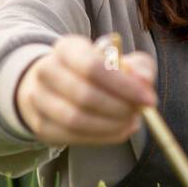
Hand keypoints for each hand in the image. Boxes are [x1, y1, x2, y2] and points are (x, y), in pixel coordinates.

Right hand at [15, 35, 157, 145]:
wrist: (56, 85)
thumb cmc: (96, 71)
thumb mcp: (121, 60)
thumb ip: (138, 67)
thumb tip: (144, 82)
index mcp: (66, 48)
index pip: (92, 67)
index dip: (124, 86)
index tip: (149, 99)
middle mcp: (45, 71)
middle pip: (84, 95)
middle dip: (119, 108)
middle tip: (139, 113)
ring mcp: (38, 100)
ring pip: (75, 120)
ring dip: (111, 126)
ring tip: (131, 122)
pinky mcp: (41, 125)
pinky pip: (72, 137)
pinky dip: (101, 137)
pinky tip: (118, 130)